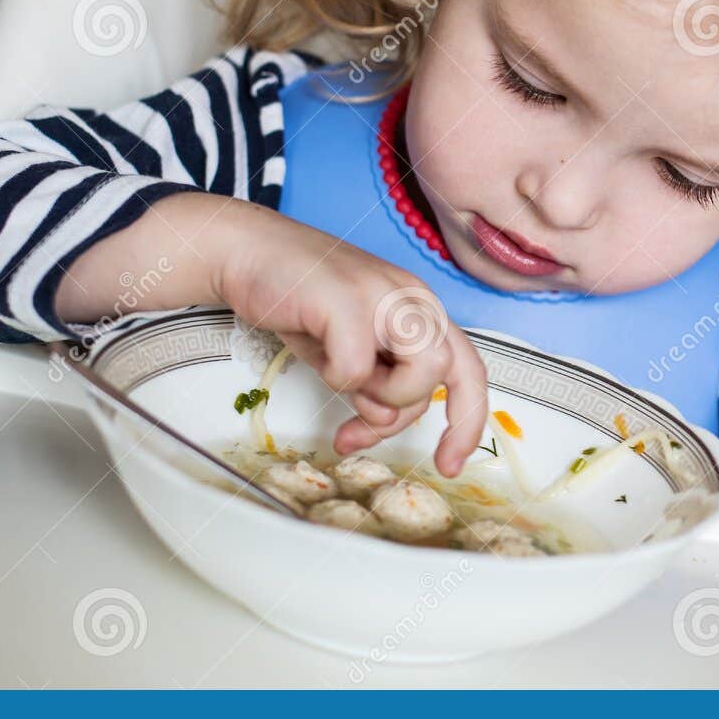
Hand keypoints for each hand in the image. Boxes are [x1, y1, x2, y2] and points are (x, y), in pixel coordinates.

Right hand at [210, 200, 487, 475]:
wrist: (249, 254)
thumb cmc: (300, 304)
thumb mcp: (349, 355)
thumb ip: (376, 388)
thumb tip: (379, 426)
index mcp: (421, 311)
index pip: (469, 368)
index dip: (468, 422)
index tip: (449, 464)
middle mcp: (413, 299)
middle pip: (450, 371)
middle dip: (406, 408)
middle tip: (363, 417)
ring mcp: (385, 295)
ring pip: (422, 369)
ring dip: (378, 393)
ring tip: (338, 375)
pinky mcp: (348, 300)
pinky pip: (357, 368)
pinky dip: (334, 377)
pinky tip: (316, 353)